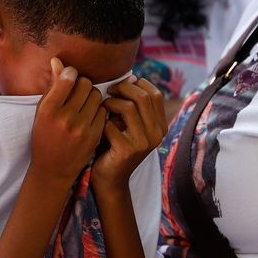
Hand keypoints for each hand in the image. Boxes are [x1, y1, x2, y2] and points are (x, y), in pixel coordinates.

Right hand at [29, 58, 107, 185]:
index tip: (69, 78)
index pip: (68, 78)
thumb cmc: (44, 136)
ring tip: (83, 104)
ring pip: (96, 96)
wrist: (52, 170)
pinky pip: (103, 111)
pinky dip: (97, 110)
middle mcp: (65, 118)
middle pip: (85, 84)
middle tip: (77, 92)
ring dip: (91, 96)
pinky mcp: (94, 136)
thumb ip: (52, 86)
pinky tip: (90, 116)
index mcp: (48, 110)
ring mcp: (82, 128)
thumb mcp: (42, 112)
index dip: (70, 73)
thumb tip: (57, 61)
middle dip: (82, 84)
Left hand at [92, 76, 166, 193]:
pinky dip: (101, 121)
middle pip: (143, 97)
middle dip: (122, 89)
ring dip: (110, 103)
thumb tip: (130, 77)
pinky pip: (111, 124)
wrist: (109, 179)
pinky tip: (97, 127)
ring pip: (129, 108)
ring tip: (102, 108)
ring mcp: (144, 143)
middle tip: (108, 93)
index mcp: (160, 125)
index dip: (137, 85)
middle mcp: (157, 134)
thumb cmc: (113, 145)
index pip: (155, 93)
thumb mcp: (126, 123)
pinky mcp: (128, 151)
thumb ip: (131, 104)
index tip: (119, 87)